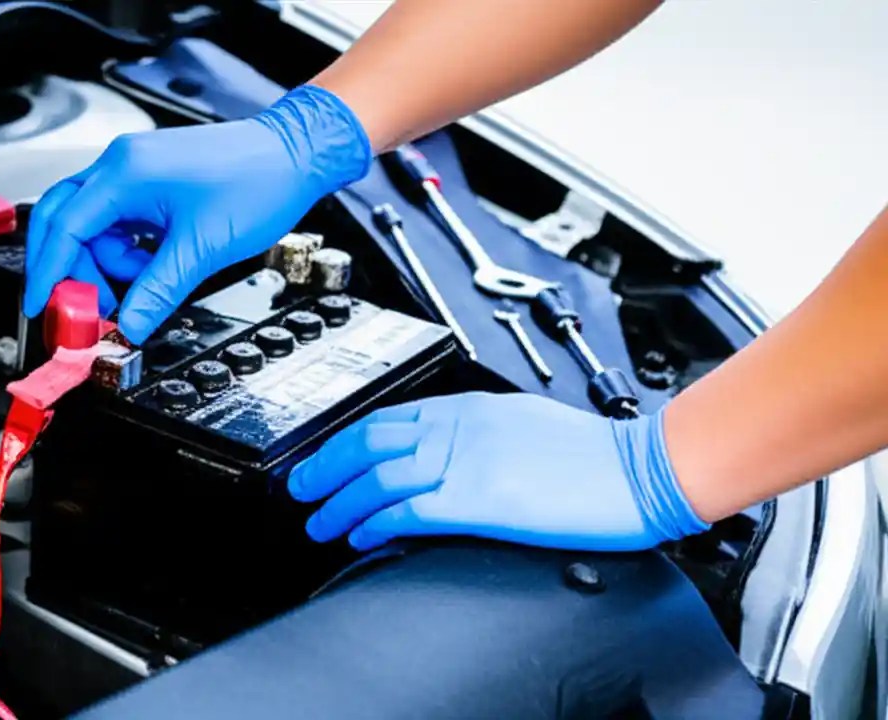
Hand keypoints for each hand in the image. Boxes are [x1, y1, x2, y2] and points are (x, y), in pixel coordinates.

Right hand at [22, 85, 371, 342]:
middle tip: (83, 310)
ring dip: (110, 265)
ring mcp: (134, 171)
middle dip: (69, 270)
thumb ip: (158, 290)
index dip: (49, 273)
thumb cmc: (258, 182)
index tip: (41, 307)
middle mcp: (120, 165)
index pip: (64, 227)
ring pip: (94, 227)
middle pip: (65, 222)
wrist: (295, 155)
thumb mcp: (202, 248)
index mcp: (124, 174)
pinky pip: (120, 223)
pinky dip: (128, 252)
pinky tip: (155, 266)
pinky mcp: (150, 182)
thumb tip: (128, 326)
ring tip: (145, 285)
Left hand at [287, 392, 708, 552]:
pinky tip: (360, 535)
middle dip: (326, 467)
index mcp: (469, 407)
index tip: (325, 459)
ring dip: (340, 501)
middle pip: (369, 441)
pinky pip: (407, 510)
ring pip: (378, 477)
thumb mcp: (523, 424)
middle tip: (303, 488)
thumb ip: (476, 432)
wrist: (643, 469)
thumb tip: (441, 451)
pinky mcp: (478, 500)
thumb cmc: (596, 454)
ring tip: (321, 521)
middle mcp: (459, 427)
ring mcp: (465, 462)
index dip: (346, 441)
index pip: (388, 418)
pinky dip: (374, 523)